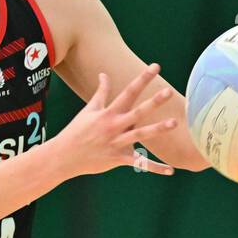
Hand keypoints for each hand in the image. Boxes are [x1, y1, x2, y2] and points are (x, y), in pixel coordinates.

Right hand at [55, 63, 178, 177]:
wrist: (63, 156)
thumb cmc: (76, 131)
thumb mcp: (88, 110)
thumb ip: (101, 92)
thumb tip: (104, 74)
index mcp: (108, 113)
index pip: (128, 92)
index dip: (142, 79)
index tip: (155, 66)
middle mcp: (113, 126)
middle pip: (137, 112)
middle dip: (153, 102)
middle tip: (168, 91)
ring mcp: (116, 143)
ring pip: (140, 135)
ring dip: (157, 129)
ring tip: (174, 122)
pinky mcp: (117, 159)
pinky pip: (139, 163)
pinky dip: (155, 168)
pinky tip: (170, 171)